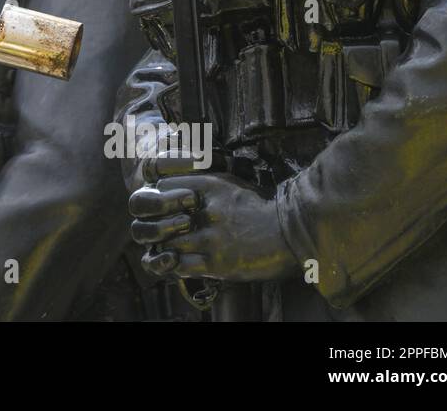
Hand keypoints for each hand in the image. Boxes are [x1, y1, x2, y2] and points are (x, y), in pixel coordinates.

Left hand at [128, 150, 299, 283]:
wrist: (293, 233)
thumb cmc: (263, 209)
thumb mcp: (231, 185)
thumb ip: (204, 183)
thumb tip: (178, 180)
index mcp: (209, 186)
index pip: (161, 185)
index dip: (155, 196)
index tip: (157, 206)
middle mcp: (206, 210)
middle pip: (156, 215)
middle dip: (152, 223)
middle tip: (156, 230)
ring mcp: (211, 237)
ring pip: (166, 242)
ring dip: (164, 247)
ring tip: (167, 249)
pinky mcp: (218, 263)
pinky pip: (180, 266)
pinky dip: (173, 266)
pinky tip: (177, 264)